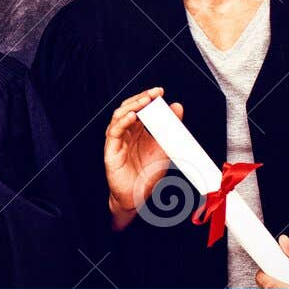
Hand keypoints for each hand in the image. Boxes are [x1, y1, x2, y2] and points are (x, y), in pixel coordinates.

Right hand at [104, 87, 181, 230]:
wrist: (138, 196)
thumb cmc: (148, 173)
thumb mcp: (165, 146)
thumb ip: (171, 127)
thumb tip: (178, 107)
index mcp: (137, 130)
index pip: (139, 108)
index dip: (147, 97)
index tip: (159, 92)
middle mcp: (126, 133)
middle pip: (128, 108)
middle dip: (140, 98)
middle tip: (154, 93)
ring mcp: (117, 141)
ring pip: (119, 116)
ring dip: (132, 106)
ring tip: (144, 101)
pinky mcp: (111, 151)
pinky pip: (114, 132)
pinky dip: (122, 122)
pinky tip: (132, 116)